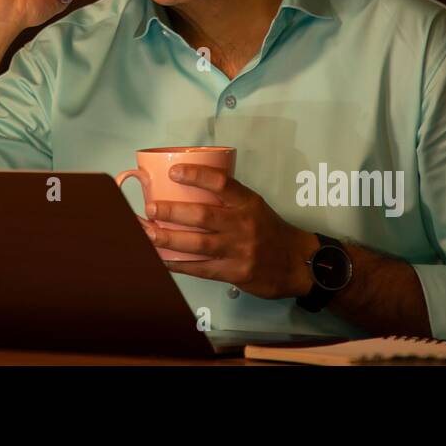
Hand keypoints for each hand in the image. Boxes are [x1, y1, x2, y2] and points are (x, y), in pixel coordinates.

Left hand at [140, 163, 317, 300]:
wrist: (297, 263)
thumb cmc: (269, 230)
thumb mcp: (254, 205)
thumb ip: (227, 198)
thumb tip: (186, 190)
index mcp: (248, 202)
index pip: (221, 183)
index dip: (196, 175)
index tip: (174, 172)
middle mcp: (243, 224)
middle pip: (203, 216)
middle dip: (172, 212)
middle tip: (151, 208)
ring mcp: (238, 250)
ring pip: (197, 244)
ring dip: (168, 239)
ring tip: (148, 233)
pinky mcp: (234, 273)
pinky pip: (200, 268)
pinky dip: (179, 264)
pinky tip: (161, 260)